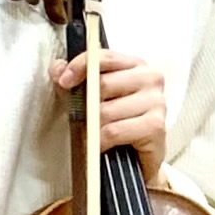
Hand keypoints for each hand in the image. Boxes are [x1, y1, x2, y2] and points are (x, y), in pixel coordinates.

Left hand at [53, 50, 167, 181]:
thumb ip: (73, 79)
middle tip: (82, 118)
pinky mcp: (156, 127)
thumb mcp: (90, 96)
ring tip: (93, 135)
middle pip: (103, 84)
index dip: (80, 66)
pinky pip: (114, 131)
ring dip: (92, 126)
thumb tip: (57, 68)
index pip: (104, 57)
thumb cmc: (116, 122)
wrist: (136, 157)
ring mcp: (157, 102)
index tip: (64, 81)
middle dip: (86, 104)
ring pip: (106, 111)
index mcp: (135, 65)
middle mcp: (150, 79)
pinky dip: (101, 141)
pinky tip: (102, 145)